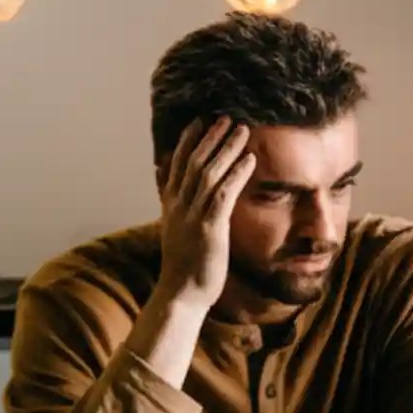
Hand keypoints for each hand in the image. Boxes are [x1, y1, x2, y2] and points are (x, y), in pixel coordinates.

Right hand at [156, 117, 255, 309]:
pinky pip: (223, 194)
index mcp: (171, 205)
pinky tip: (249, 160)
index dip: (189, 141)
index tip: (200, 121)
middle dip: (210, 138)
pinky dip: (237, 174)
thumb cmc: (184, 265)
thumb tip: (163, 174)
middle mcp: (179, 206)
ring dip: (226, 149)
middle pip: (194, 163)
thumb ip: (171, 200)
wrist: (181, 294)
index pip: (178, 165)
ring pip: (208, 173)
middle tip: (225, 118)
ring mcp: (192, 216)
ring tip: (241, 130)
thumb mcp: (174, 227)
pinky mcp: (209, 228)